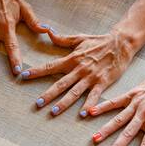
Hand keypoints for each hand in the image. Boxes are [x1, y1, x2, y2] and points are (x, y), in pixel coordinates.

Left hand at [22, 28, 138, 116]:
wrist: (120, 43)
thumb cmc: (99, 41)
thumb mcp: (79, 38)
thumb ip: (62, 39)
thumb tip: (47, 31)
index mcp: (72, 59)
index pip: (50, 66)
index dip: (37, 72)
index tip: (24, 76)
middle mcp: (79, 69)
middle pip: (60, 84)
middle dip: (48, 94)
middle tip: (37, 104)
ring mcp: (90, 77)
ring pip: (74, 92)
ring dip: (64, 103)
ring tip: (54, 112)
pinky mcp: (102, 82)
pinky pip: (94, 96)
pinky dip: (89, 105)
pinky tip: (83, 114)